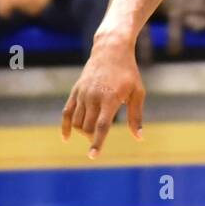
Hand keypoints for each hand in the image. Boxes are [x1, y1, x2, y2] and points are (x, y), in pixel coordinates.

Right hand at [61, 36, 145, 158]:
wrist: (111, 50)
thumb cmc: (128, 72)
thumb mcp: (137, 92)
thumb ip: (136, 116)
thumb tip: (139, 137)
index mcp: (110, 98)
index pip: (101, 126)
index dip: (97, 142)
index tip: (93, 155)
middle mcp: (93, 96)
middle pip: (87, 127)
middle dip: (92, 137)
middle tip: (100, 135)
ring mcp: (83, 93)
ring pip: (77, 122)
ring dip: (83, 131)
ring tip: (92, 129)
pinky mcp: (76, 90)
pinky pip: (66, 112)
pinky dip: (65, 126)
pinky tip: (66, 138)